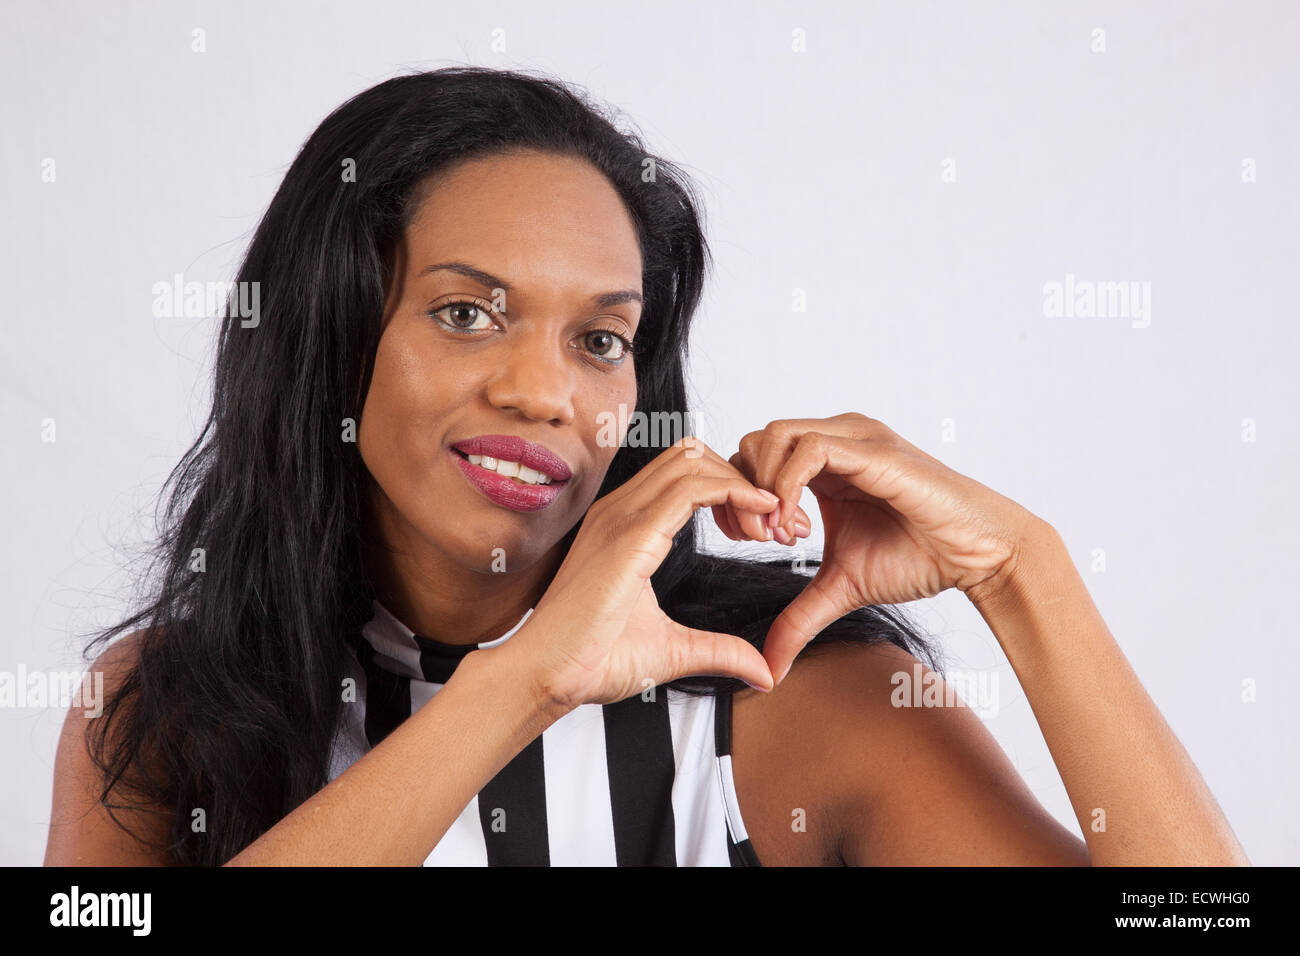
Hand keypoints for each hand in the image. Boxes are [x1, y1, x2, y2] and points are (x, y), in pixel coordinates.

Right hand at [508, 436, 779, 708]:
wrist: (546, 676)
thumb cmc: (591, 660)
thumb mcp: (674, 651)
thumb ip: (720, 651)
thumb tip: (764, 673)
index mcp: (626, 525)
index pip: (686, 473)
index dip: (734, 491)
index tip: (767, 529)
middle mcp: (621, 510)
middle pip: (694, 455)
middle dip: (743, 480)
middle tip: (777, 526)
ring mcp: (621, 516)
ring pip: (695, 460)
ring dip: (744, 486)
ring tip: (772, 527)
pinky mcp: (629, 535)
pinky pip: (691, 488)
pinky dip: (734, 493)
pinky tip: (761, 517)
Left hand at [716, 412, 1046, 683]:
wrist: (975, 555)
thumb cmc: (917, 557)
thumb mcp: (840, 589)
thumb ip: (799, 618)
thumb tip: (769, 669)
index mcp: (821, 465)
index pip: (752, 458)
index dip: (737, 498)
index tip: (749, 542)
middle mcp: (832, 441)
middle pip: (753, 442)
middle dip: (742, 493)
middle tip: (762, 541)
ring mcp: (851, 439)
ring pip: (773, 437)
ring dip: (763, 489)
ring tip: (783, 535)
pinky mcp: (871, 449)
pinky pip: (809, 449)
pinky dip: (788, 486)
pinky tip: (800, 526)